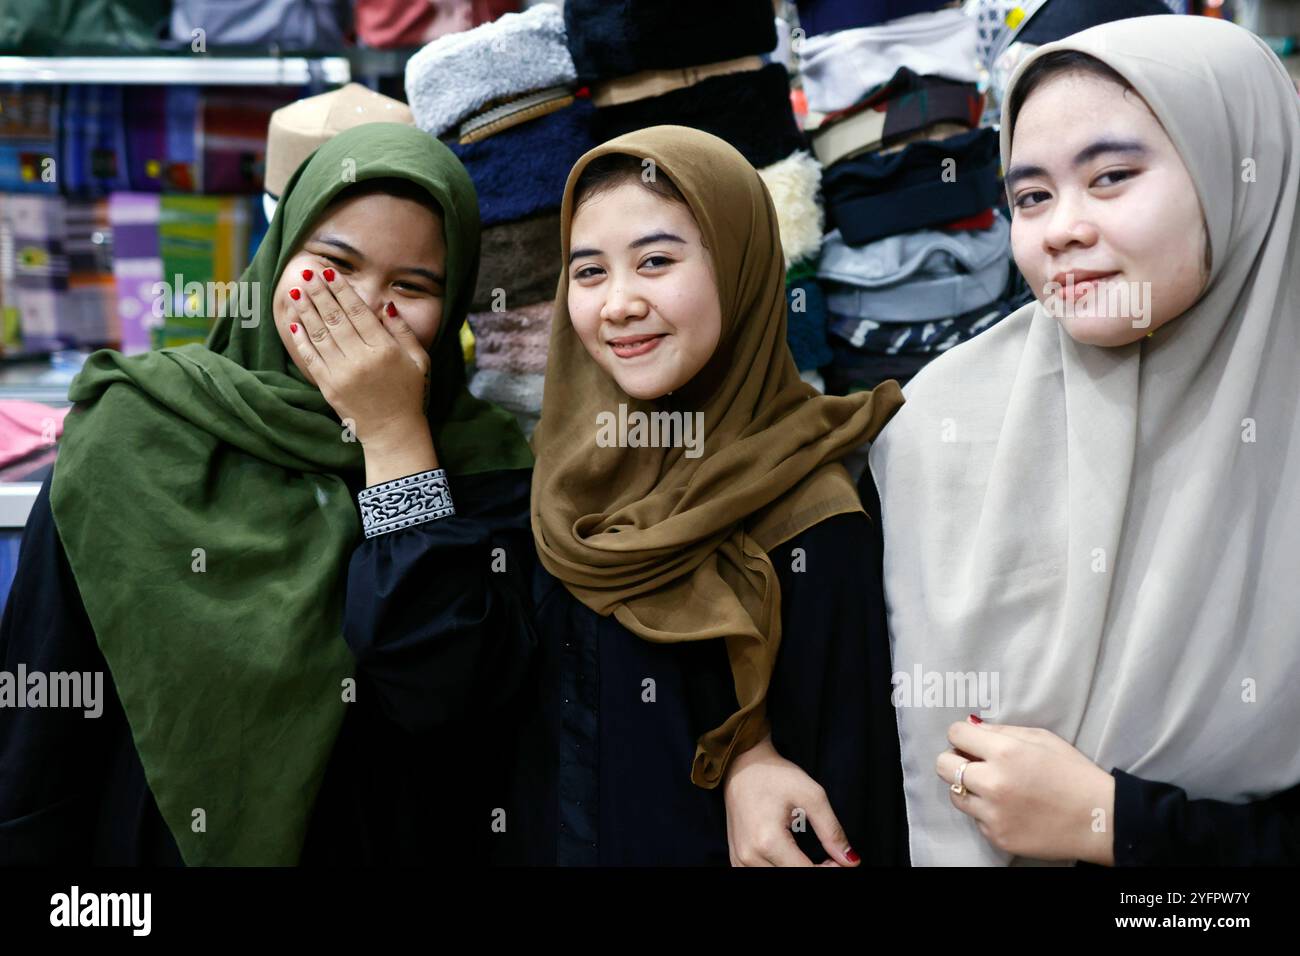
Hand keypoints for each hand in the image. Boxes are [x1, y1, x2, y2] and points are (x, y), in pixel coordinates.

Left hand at [286, 267, 429, 447]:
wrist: (393, 431)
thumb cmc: (409, 393)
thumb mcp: (418, 360)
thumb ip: (403, 332)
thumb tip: (386, 306)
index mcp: (384, 349)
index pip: (358, 312)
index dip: (341, 290)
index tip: (329, 272)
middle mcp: (361, 359)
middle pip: (335, 318)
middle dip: (319, 293)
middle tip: (307, 272)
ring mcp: (342, 373)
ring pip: (319, 334)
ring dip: (305, 310)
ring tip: (296, 291)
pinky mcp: (328, 386)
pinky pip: (311, 357)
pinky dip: (301, 338)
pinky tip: (294, 322)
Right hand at [723, 733, 859, 866]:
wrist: (742, 765)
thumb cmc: (775, 776)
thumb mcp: (811, 796)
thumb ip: (832, 831)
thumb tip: (851, 861)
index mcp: (768, 841)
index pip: (806, 873)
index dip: (829, 870)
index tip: (839, 858)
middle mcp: (749, 856)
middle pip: (792, 879)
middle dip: (815, 871)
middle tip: (828, 857)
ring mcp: (739, 860)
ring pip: (777, 880)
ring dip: (798, 871)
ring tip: (809, 856)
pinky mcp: (736, 859)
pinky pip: (761, 876)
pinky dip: (780, 870)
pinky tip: (791, 858)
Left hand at [937, 717, 1115, 864]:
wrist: (1100, 820)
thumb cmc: (1075, 774)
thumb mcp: (1042, 739)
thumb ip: (1002, 731)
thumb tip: (972, 727)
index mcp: (1005, 752)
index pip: (955, 734)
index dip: (962, 736)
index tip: (971, 741)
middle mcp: (993, 783)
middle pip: (943, 765)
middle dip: (955, 759)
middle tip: (973, 763)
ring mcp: (993, 813)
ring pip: (955, 794)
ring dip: (967, 787)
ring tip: (992, 787)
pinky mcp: (997, 836)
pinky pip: (976, 819)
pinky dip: (986, 812)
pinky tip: (1010, 808)